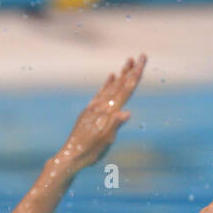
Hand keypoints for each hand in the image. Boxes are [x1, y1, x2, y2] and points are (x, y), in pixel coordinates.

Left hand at [57, 55, 145, 173]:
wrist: (70, 157)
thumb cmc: (90, 152)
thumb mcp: (105, 141)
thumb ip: (115, 125)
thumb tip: (126, 113)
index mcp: (108, 112)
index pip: (125, 90)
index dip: (135, 75)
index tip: (142, 61)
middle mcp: (101, 106)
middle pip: (120, 84)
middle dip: (132, 70)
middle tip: (142, 56)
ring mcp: (94, 108)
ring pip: (110, 87)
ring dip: (121, 74)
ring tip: (127, 62)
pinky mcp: (88, 112)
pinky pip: (100, 93)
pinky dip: (107, 84)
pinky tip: (110, 77)